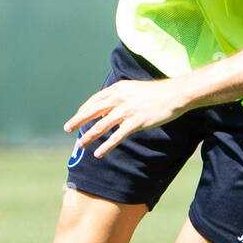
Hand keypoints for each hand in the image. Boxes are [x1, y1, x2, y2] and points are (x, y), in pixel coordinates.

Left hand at [64, 79, 188, 157]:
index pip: (94, 100)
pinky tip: (99, 153)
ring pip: (101, 126)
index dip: (83, 110)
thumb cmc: (155, 93)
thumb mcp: (132, 90)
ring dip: (89, 136)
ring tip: (80, 145)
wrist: (175, 94)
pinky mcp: (136, 122)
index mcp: (117, 89)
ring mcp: (127, 111)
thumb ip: (118, 99)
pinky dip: (106, 146)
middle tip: (67, 128)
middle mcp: (119, 98)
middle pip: (92, 111)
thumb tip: (106, 112)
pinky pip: (117, 136)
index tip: (76, 118)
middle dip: (78, 120)